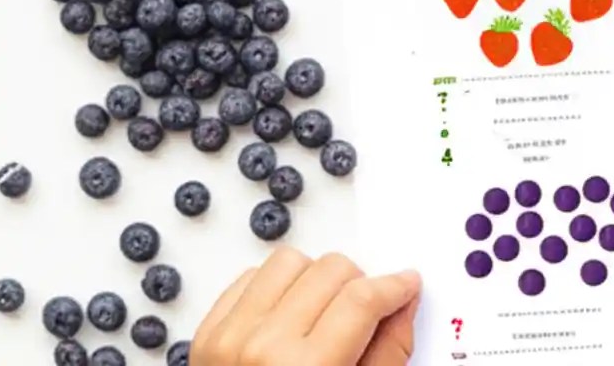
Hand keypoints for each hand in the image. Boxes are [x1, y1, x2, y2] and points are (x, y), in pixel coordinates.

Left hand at [192, 247, 420, 365]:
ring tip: (323, 310)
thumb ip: (389, 352)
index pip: (362, 298)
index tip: (405, 285)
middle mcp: (263, 348)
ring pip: (290, 261)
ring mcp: (229, 337)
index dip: (394, 285)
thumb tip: (403, 303)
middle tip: (365, 310)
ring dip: (315, 278)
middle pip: (332, 270)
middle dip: (359, 284)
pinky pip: (251, 276)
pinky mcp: (207, 332)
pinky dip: (276, 286)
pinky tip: (289, 314)